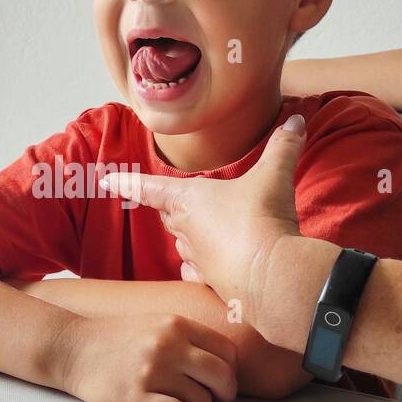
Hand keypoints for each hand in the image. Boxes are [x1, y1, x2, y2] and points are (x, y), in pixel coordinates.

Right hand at [53, 314, 237, 401]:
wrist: (70, 348)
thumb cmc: (116, 339)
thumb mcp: (156, 322)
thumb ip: (188, 335)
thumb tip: (227, 361)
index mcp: (176, 324)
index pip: (228, 352)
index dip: (229, 370)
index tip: (218, 379)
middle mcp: (167, 345)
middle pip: (223, 377)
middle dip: (224, 393)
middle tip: (213, 398)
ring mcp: (151, 372)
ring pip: (202, 401)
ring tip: (175, 399)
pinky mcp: (135, 398)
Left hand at [100, 116, 307, 311]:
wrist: (271, 275)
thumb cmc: (262, 219)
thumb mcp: (274, 175)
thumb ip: (283, 146)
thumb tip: (297, 120)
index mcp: (189, 199)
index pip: (148, 188)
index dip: (127, 183)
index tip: (105, 180)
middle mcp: (186, 228)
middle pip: (168, 214)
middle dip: (171, 207)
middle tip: (176, 202)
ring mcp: (196, 257)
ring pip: (181, 242)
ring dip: (189, 235)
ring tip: (205, 229)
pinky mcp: (209, 281)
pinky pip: (194, 271)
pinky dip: (199, 266)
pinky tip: (208, 264)